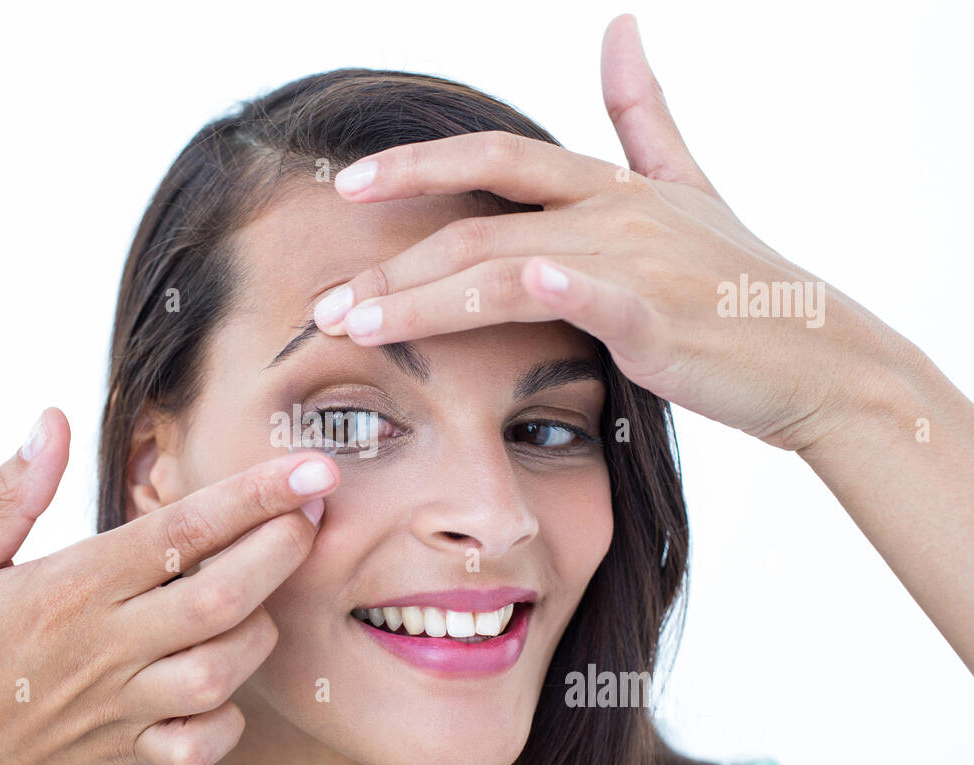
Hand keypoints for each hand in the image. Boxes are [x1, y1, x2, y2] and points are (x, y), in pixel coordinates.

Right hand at [0, 408, 337, 764]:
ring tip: (265, 591)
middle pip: (221, 596)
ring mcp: (124, 708)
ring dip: (261, 627)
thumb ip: (10, 494)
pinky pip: (207, 740)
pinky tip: (228, 681)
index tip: (310, 468)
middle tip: (317, 509)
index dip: (255, 496)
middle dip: (283, 548)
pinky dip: (234, 714)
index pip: (179, 532)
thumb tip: (51, 418)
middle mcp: (105, 649)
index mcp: (69, 591)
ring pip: (224, 668)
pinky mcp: (135, 757)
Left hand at [312, 14, 918, 453]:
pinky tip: (518, 280)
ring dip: (423, 299)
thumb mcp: (689, 186)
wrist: (818, 354)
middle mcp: (613, 212)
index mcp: (609, 186)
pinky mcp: (659, 316)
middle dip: (392, 264)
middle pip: (477, 225)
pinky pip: (597, 294)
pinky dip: (558, 283)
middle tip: (325, 301)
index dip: (417, 166)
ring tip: (355, 326)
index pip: (495, 158)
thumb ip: (643, 116)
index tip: (345, 186)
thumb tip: (619, 28)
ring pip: (504, 267)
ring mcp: (636, 260)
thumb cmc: (740, 284)